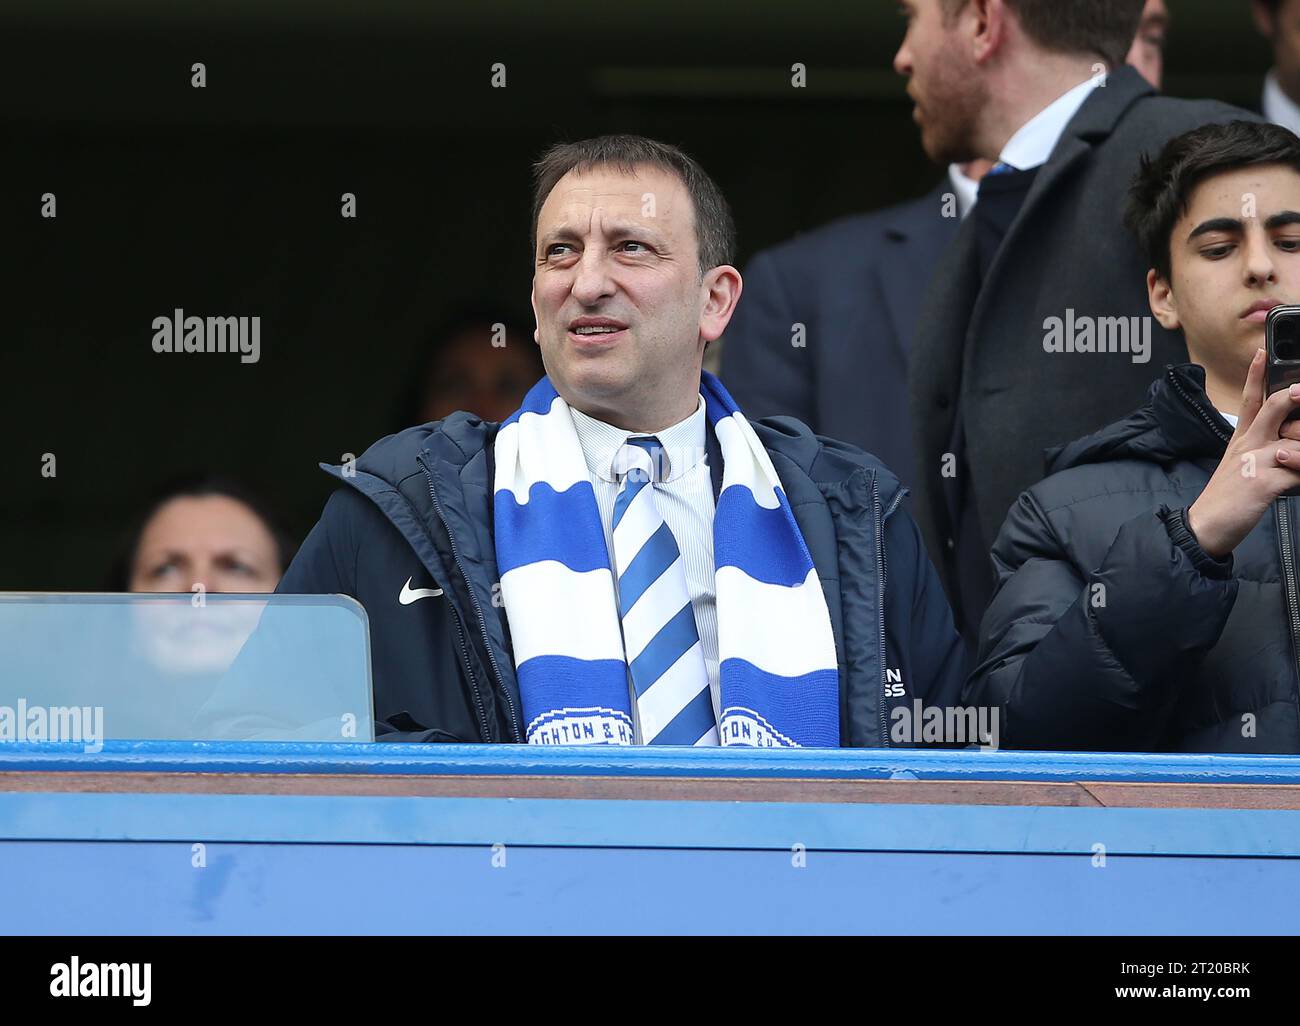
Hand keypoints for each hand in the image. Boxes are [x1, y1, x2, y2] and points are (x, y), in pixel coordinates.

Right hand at [1188, 349, 1299, 557]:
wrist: (1205, 527)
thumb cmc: (1226, 501)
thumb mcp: (1241, 471)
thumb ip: (1265, 455)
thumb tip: (1289, 450)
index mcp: (1240, 441)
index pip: (1248, 401)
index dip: (1255, 376)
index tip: (1262, 352)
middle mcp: (1247, 446)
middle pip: (1273, 408)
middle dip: (1293, 396)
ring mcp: (1255, 462)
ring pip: (1296, 441)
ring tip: (1294, 464)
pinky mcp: (1264, 481)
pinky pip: (1298, 471)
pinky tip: (1297, 482)